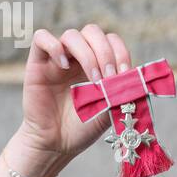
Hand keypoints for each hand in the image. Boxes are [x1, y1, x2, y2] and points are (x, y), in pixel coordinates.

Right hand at [18, 24, 133, 158]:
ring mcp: (58, 59)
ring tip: (93, 80)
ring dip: (87, 54)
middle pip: (93, 32)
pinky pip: (41, 37)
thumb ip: (124, 90)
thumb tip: (139, 77)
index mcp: (98, 64)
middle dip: (106, 53)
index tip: (125, 74)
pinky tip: (64, 66)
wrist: (56, 144)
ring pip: (72, 35)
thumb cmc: (83, 127)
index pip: (111, 41)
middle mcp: (78, 57)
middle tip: (109, 78)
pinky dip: (54, 46)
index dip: (120, 52)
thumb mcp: (111, 108)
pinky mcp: (37, 64)